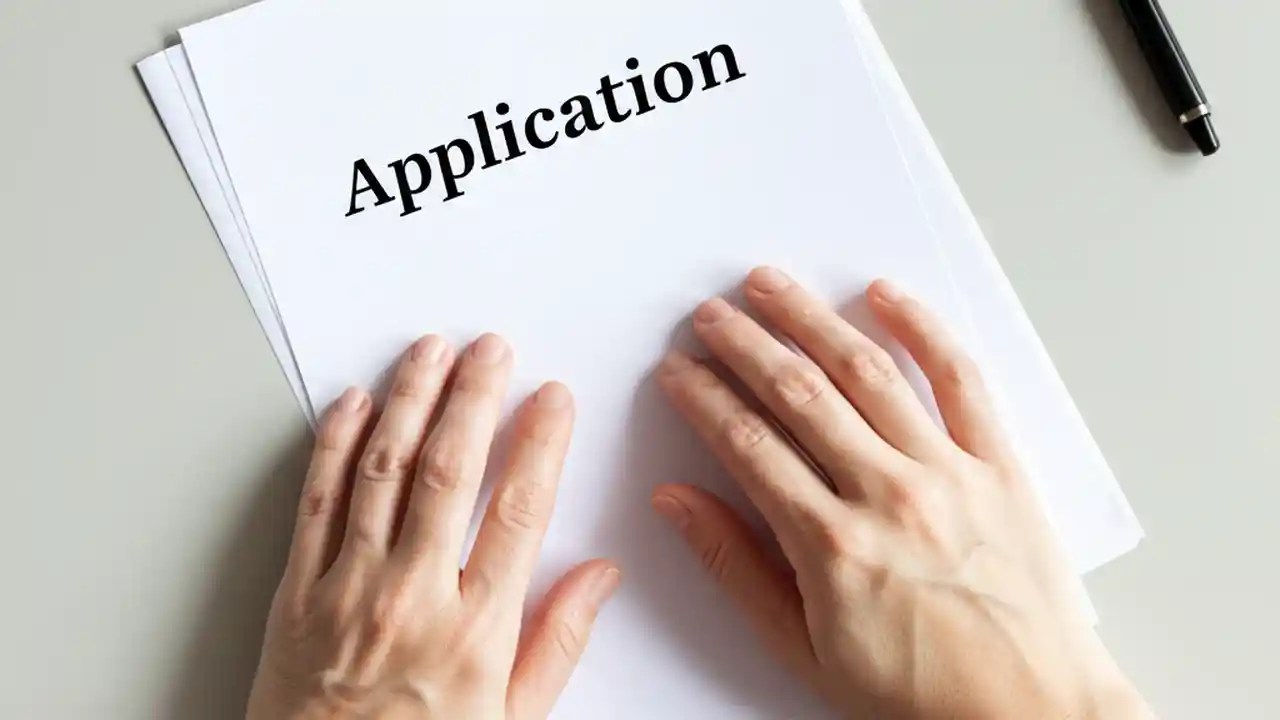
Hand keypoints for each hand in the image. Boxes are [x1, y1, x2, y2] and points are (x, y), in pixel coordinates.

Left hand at [247, 334, 619, 719]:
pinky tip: (354, 404)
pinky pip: (316, 500)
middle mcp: (411, 598)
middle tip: (491, 349)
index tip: (553, 400)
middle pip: (448, 471)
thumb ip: (557, 643)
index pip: (518, 511)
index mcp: (475, 631)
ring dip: (409, 399)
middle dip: (474, 397)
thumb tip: (598, 576)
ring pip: (382, 470)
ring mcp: (347, 589)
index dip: (541, 443)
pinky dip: (335, 443)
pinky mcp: (296, 592)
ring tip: (430, 352)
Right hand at [653, 268, 1151, 718]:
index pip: (746, 442)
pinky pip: (960, 379)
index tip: (679, 371)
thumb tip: (677, 503)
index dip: (703, 396)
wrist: (1031, 714)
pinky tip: (885, 296)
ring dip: (810, 318)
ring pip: (866, 371)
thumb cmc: (919, 694)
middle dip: (743, 344)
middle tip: (711, 315)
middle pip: (796, 393)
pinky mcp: (999, 466)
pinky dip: (922, 328)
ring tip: (770, 285)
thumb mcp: (803, 648)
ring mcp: (948, 473)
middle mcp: (887, 496)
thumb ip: (735, 567)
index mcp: (831, 546)